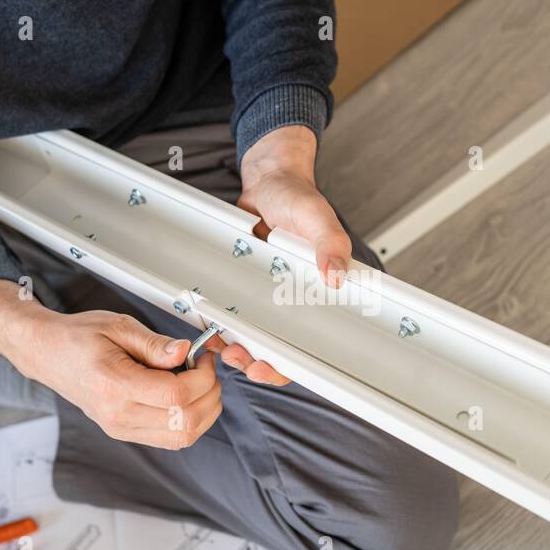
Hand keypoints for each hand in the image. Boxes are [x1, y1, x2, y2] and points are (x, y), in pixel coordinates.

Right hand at [0, 280, 220, 448]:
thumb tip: (185, 351)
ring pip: (182, 437)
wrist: (48, 354)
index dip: (202, 377)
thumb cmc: (79, 338)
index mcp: (114, 385)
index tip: (203, 358)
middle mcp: (117, 414)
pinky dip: (189, 421)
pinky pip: (170, 439)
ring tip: (200, 384)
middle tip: (207, 370)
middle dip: (209, 395)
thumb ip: (155, 343)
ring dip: (204, 412)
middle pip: (185, 422)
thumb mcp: (118, 326)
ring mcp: (120, 428)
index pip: (176, 395)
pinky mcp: (124, 432)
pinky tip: (188, 397)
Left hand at [232, 124, 352, 385]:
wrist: (268, 181)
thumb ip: (330, 244)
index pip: (313, 342)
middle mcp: (294, 301)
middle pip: (280, 350)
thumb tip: (337, 276)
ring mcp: (267, 297)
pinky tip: (212, 327)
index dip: (294, 363)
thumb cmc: (298, 199)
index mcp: (319, 291)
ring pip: (254, 338)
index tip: (274, 368)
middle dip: (260, 363)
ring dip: (239, 349)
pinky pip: (234, 314)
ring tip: (226, 347)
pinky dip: (223, 324)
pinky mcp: (244, 286)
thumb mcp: (318, 217)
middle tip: (244, 360)